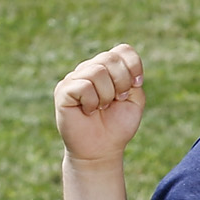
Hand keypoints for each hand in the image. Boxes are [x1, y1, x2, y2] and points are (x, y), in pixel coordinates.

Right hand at [55, 46, 146, 164]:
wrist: (101, 148)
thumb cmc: (117, 124)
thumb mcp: (134, 99)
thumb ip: (132, 78)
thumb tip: (119, 63)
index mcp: (108, 69)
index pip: (123, 50)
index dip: (134, 65)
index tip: (137, 84)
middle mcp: (89, 69)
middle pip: (110, 58)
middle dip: (123, 82)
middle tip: (118, 99)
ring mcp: (74, 79)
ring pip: (97, 71)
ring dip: (107, 94)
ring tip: (101, 107)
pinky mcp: (63, 91)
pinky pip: (83, 86)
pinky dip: (93, 101)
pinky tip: (88, 111)